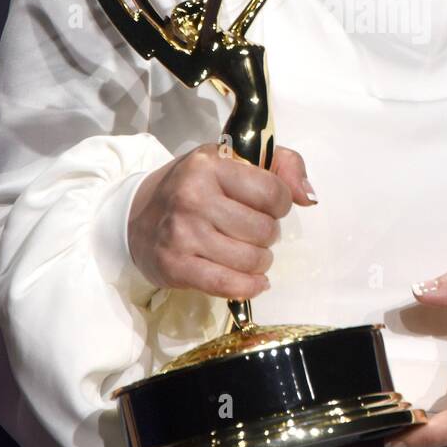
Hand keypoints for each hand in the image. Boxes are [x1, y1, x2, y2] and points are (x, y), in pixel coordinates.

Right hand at [127, 142, 316, 301]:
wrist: (136, 215)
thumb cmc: (194, 186)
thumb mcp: (235, 160)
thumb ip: (283, 166)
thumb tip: (309, 197)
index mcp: (211, 164)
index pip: (273, 193)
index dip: (280, 204)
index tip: (267, 206)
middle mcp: (194, 196)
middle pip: (265, 231)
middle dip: (268, 234)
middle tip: (251, 230)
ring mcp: (182, 233)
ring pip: (252, 260)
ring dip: (259, 261)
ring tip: (246, 250)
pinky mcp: (175, 266)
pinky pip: (229, 285)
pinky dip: (249, 287)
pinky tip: (253, 281)